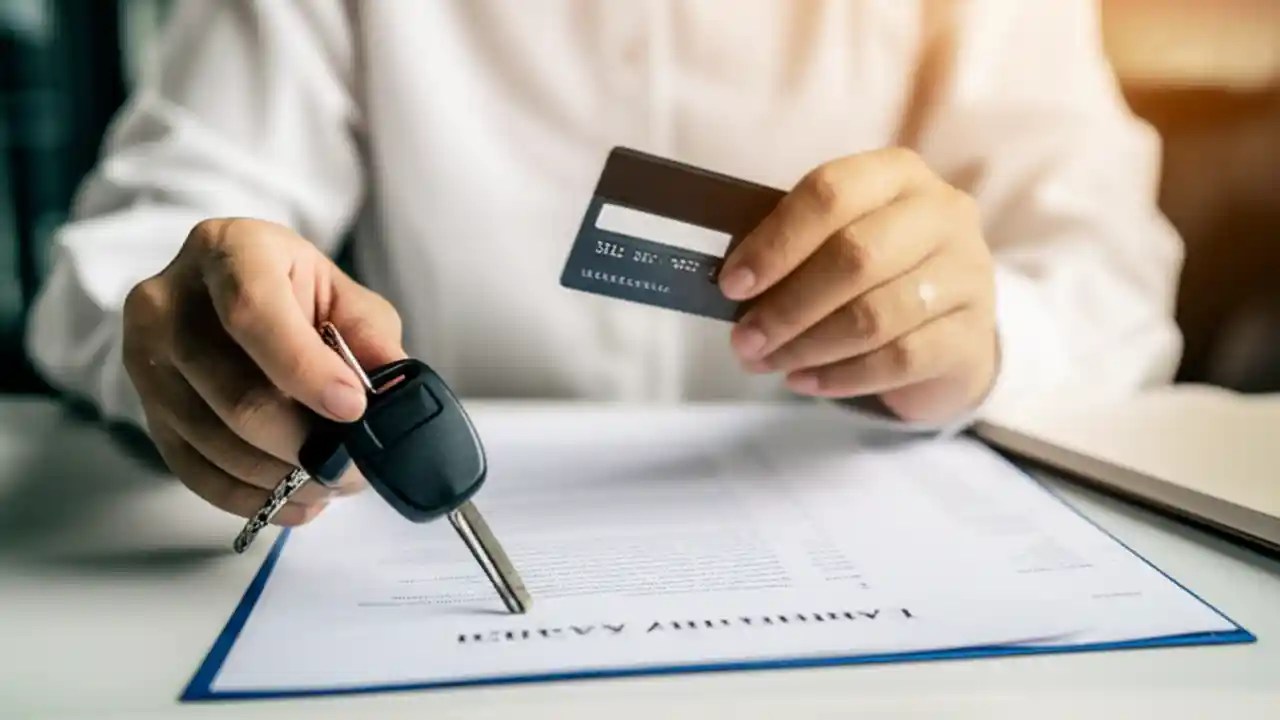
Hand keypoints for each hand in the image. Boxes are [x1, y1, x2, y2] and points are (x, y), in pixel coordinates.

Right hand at [123, 218, 403, 524]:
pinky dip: (250, 497)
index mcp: (227, 250)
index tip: (352, 408)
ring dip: (283, 477)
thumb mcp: (343, 296)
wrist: (229, 293)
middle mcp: (168, 301)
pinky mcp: (144, 408)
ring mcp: (145, 359)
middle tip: (355, 466)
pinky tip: (295, 501)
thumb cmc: (295, 292)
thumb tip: (393, 396)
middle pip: (235, 392)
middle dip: (305, 443)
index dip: (304, 370)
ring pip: (214, 440)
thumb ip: (370, 338)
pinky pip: (192, 469)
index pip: (253, 313)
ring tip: (333, 482)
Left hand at [718, 148, 997, 423]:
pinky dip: (840, 376)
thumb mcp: (842, 241)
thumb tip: (733, 284)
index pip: (831, 193)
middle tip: (743, 339)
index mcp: (898, 174)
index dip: (776, 241)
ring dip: (807, 345)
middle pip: (854, 257)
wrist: (954, 330)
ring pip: (874, 315)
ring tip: (766, 362)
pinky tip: (804, 380)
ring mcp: (966, 275)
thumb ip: (796, 249)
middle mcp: (941, 215)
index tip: (733, 283)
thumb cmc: (880, 276)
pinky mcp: (970, 337)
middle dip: (787, 305)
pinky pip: (897, 359)